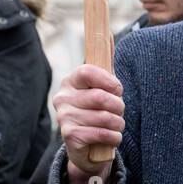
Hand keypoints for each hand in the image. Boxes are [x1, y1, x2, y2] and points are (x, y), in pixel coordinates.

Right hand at [52, 64, 124, 183]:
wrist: (86, 147)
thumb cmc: (97, 111)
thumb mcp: (101, 87)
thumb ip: (105, 63)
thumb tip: (109, 36)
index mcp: (70, 82)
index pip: (86, 71)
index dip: (108, 80)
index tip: (118, 89)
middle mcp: (62, 98)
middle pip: (99, 97)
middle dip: (118, 105)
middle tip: (120, 111)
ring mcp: (64, 118)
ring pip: (103, 117)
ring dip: (118, 123)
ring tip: (118, 125)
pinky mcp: (70, 136)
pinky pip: (101, 133)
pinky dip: (114, 137)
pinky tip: (114, 137)